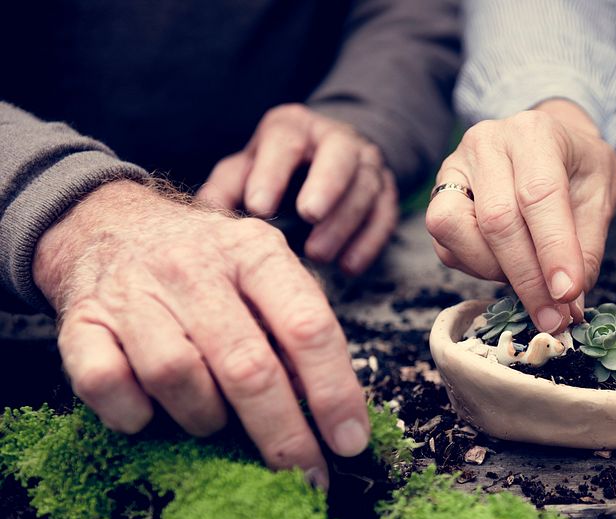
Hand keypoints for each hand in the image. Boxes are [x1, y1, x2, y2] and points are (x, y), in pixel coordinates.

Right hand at [33, 180, 370, 486]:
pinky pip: (105, 383)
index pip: (308, 326)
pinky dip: (132, 413)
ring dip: (205, 418)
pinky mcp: (81, 322)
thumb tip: (334, 410)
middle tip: (305, 474)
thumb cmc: (207, 266)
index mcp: (254, 252)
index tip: (350, 443)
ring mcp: (133, 292)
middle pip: (247, 366)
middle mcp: (194, 267)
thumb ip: (300, 328)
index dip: (334, 392)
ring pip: (177, 376)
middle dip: (283, 433)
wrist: (109, 225)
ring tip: (215, 420)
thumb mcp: (265, 272)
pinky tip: (150, 414)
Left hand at [197, 103, 397, 274]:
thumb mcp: (245, 169)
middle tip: (308, 215)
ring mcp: (367, 164)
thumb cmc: (275, 168)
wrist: (327, 155)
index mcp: (293, 127)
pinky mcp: (387, 192)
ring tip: (319, 254)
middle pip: (339, 154)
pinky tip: (349, 267)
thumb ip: (225, 189)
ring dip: (344, 222)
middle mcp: (335, 138)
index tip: (258, 205)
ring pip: (366, 187)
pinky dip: (370, 242)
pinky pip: (385, 215)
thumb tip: (201, 219)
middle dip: (326, 184)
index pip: (285, 140)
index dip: (273, 171)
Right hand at [426, 99, 615, 332]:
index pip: (539, 194)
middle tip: (552, 317)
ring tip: (530, 282)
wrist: (550, 143)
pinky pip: (446, 246)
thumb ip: (587, 245)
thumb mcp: (602, 194)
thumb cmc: (577, 167)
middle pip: (497, 220)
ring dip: (495, 272)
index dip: (553, 250)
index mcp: (534, 132)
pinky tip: (506, 268)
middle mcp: (487, 143)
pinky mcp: (438, 197)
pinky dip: (476, 269)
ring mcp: (455, 169)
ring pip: (456, 231)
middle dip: (526, 278)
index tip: (566, 295)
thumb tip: (568, 301)